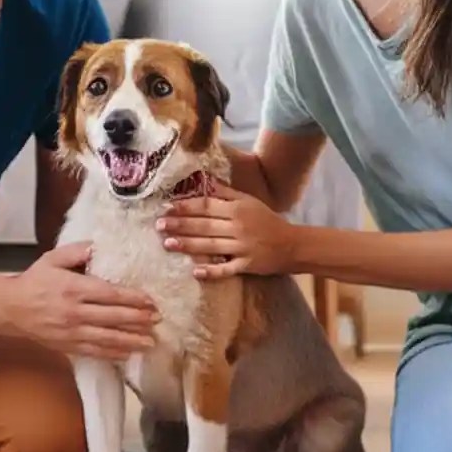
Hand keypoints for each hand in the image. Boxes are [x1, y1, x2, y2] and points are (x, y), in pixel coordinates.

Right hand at [0, 241, 159, 360]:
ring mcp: (71, 332)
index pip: (110, 294)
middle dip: (139, 320)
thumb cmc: (34, 281)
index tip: (151, 301)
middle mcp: (74, 312)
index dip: (133, 299)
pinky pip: (94, 352)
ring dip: (131, 341)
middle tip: (158, 320)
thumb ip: (77, 251)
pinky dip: (113, 354)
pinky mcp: (67, 346)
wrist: (10, 308)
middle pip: (113, 318)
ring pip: (107, 339)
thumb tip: (99, 246)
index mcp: (73, 288)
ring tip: (151, 342)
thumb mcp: (53, 258)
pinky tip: (128, 353)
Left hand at [157, 183, 292, 278]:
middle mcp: (238, 227)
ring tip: (167, 244)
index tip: (167, 207)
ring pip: (211, 246)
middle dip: (180, 225)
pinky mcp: (247, 265)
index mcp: (237, 209)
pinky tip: (195, 272)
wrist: (292, 244)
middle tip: (159, 225)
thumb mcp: (248, 201)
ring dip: (188, 245)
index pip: (207, 206)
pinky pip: (227, 269)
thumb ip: (225, 192)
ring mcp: (242, 248)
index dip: (186, 206)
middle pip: (205, 225)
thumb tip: (203, 179)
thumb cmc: (267, 220)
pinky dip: (212, 271)